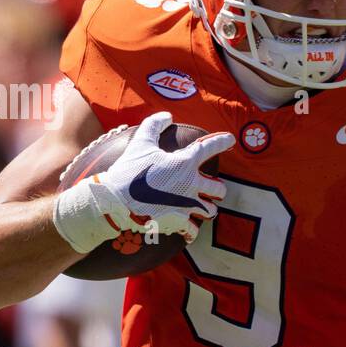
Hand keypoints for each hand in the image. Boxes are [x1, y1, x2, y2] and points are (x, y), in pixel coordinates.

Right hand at [53, 112, 233, 252]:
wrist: (114, 200)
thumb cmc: (128, 170)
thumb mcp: (140, 143)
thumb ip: (154, 125)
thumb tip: (167, 115)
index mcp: (184, 163)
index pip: (209, 148)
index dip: (222, 142)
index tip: (231, 140)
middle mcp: (191, 184)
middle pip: (219, 189)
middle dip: (218, 189)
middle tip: (212, 189)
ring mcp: (186, 205)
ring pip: (211, 211)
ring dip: (208, 209)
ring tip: (202, 208)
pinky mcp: (178, 222)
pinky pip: (193, 230)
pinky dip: (192, 230)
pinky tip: (189, 230)